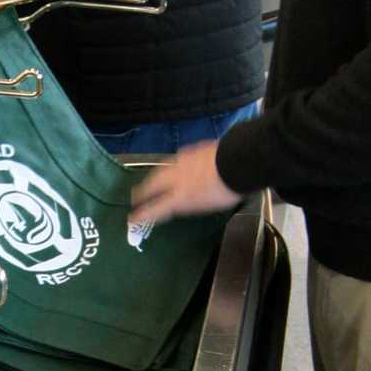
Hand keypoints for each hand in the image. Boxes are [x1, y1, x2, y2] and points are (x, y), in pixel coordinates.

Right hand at [129, 142, 243, 225]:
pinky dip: (170, 167)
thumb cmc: (227, 190)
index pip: (155, 208)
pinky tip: (174, 167)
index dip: (142, 214)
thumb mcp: (207, 206)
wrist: (237, 162)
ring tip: (152, 182)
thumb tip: (178, 204)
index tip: (132, 219)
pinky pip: (175, 160)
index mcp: (179, 197)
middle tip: (135, 197)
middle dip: (141, 192)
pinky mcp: (190, 150)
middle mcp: (175, 178)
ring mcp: (181, 161)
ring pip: (161, 170)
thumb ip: (189, 204)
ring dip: (154, 178)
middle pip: (152, 185)